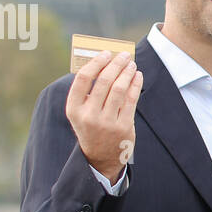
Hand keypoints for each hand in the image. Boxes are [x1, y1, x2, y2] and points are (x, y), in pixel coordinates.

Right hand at [65, 51, 142, 182]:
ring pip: (119, 89)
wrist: (100, 158)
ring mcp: (107, 123)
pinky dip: (135, 84)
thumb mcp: (81, 112)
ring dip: (127, 72)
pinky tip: (137, 76)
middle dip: (115, 64)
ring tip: (131, 64)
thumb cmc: (90, 127)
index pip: (82, 79)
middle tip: (123, 55)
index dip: (95, 63)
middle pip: (104, 81)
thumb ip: (87, 91)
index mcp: (74, 109)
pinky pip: (131, 100)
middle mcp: (89, 116)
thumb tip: (104, 63)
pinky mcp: (124, 127)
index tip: (105, 53)